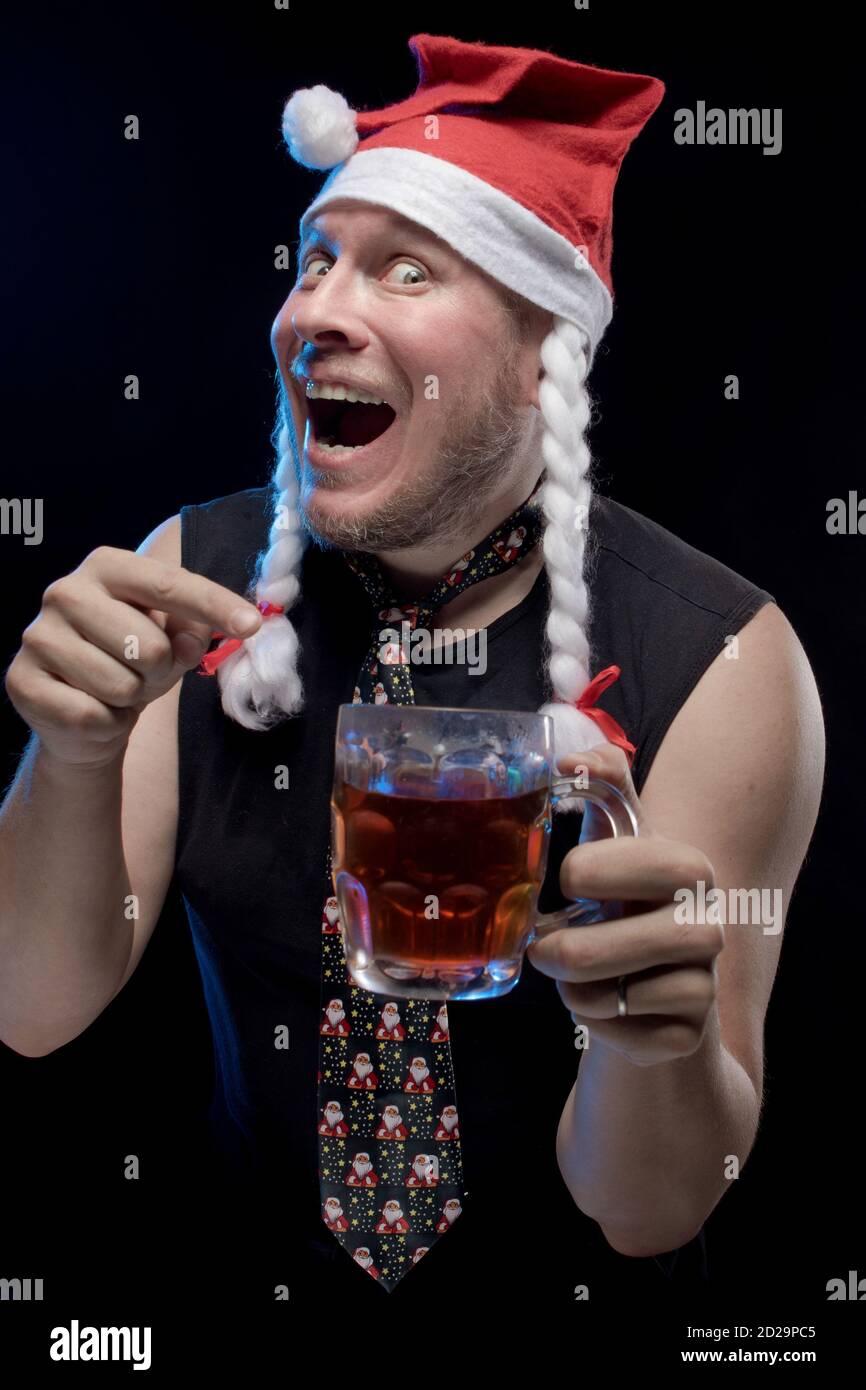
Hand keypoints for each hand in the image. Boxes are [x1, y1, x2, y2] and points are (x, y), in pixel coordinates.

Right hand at [4, 545, 261, 768]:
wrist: (82, 718)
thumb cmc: (133, 665)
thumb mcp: (173, 644)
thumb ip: (190, 635)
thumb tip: (192, 644)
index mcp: (106, 567)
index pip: (169, 584)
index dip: (215, 605)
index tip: (253, 624)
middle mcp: (65, 591)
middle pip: (147, 644)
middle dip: (159, 671)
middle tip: (142, 673)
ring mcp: (37, 636)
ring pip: (120, 684)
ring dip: (131, 699)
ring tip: (115, 691)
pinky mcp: (21, 680)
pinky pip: (90, 715)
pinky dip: (105, 723)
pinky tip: (91, 710)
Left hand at [525, 742, 723, 1066]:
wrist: (650, 995)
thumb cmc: (622, 907)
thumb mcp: (612, 843)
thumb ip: (602, 787)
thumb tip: (569, 760)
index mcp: (688, 868)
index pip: (644, 861)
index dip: (591, 871)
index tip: (567, 879)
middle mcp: (707, 922)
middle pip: (624, 940)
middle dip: (568, 949)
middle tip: (544, 948)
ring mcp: (706, 984)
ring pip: (618, 993)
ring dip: (576, 989)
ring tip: (575, 977)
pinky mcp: (691, 1035)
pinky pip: (626, 1035)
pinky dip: (597, 1026)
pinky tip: (606, 1009)